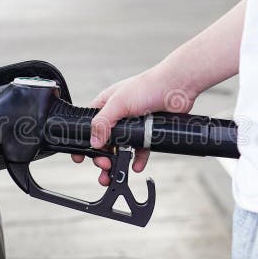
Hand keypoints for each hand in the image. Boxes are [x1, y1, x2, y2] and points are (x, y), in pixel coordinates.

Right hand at [71, 64, 197, 185]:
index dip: (85, 141)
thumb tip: (94, 141)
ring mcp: (133, 124)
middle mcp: (118, 115)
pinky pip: (140, 149)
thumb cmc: (148, 86)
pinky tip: (135, 166)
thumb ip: (103, 122)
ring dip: (117, 161)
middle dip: (101, 157)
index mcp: (107, 105)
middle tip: (103, 166)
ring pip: (121, 147)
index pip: (90, 125)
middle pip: (105, 141)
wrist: (177, 87)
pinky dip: (137, 159)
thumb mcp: (119, 103)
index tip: (80, 156)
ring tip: (114, 173)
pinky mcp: (147, 131)